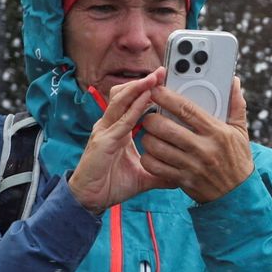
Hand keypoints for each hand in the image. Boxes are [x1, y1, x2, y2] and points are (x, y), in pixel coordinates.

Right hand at [68, 69, 171, 213]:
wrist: (90, 200)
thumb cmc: (111, 184)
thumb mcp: (143, 176)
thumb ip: (161, 172)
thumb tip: (181, 175)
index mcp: (119, 130)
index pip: (132, 103)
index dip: (145, 90)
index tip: (164, 81)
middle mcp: (110, 126)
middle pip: (124, 95)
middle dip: (142, 82)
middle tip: (162, 72)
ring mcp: (105, 131)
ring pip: (120, 101)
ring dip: (138, 88)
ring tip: (154, 78)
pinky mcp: (103, 141)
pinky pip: (121, 120)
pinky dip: (134, 107)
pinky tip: (146, 99)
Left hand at [136, 77, 254, 204]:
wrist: (238, 195)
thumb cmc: (238, 159)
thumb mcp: (240, 132)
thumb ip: (236, 105)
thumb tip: (234, 81)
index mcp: (217, 132)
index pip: (186, 109)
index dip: (166, 96)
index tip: (154, 89)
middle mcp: (203, 148)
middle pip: (165, 127)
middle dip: (150, 118)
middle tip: (149, 115)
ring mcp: (192, 166)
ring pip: (156, 146)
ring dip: (147, 138)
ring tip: (150, 134)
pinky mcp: (183, 180)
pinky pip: (155, 166)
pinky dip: (148, 158)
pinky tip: (153, 153)